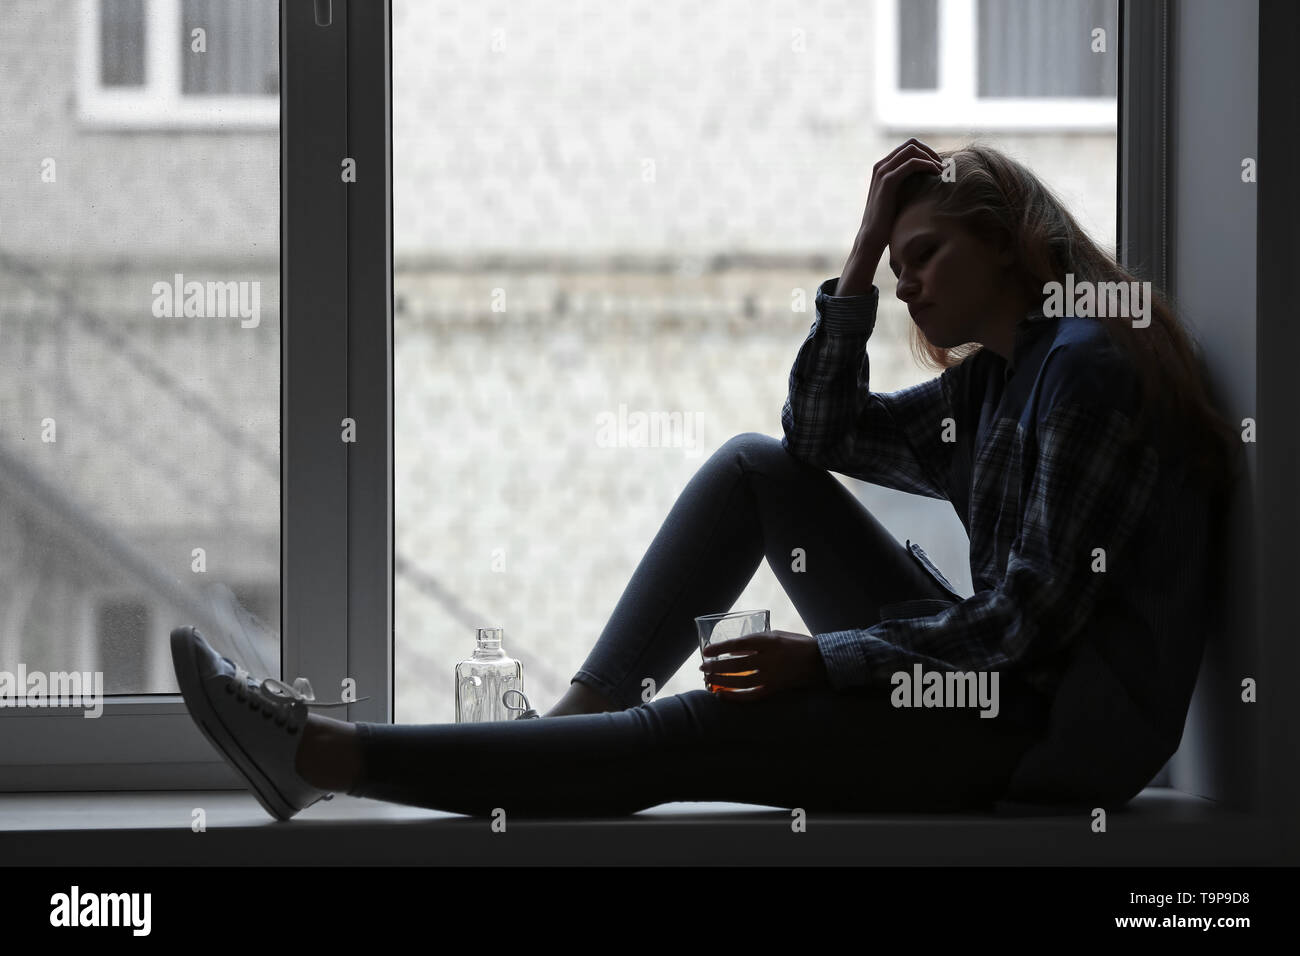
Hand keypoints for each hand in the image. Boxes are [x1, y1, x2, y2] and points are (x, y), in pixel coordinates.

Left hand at [699, 629, 829, 701]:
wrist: (818, 661)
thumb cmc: (794, 644)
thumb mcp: (775, 635)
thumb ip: (754, 642)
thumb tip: (731, 650)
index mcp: (769, 641)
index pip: (739, 644)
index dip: (720, 648)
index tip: (706, 651)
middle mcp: (770, 659)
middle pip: (737, 664)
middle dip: (717, 666)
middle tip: (703, 667)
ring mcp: (773, 676)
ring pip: (741, 681)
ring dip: (722, 680)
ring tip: (709, 679)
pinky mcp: (775, 689)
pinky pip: (751, 696)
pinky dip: (735, 697)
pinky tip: (722, 694)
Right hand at [858, 138, 944, 248]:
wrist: (872, 237)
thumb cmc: (887, 221)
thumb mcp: (898, 198)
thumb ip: (907, 185)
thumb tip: (929, 181)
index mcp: (883, 167)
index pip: (908, 147)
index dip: (927, 153)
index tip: (939, 166)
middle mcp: (881, 166)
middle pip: (911, 144)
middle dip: (930, 152)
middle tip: (943, 167)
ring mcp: (883, 172)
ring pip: (912, 150)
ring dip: (931, 158)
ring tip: (942, 171)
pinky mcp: (888, 181)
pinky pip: (912, 163)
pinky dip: (927, 165)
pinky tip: (935, 175)